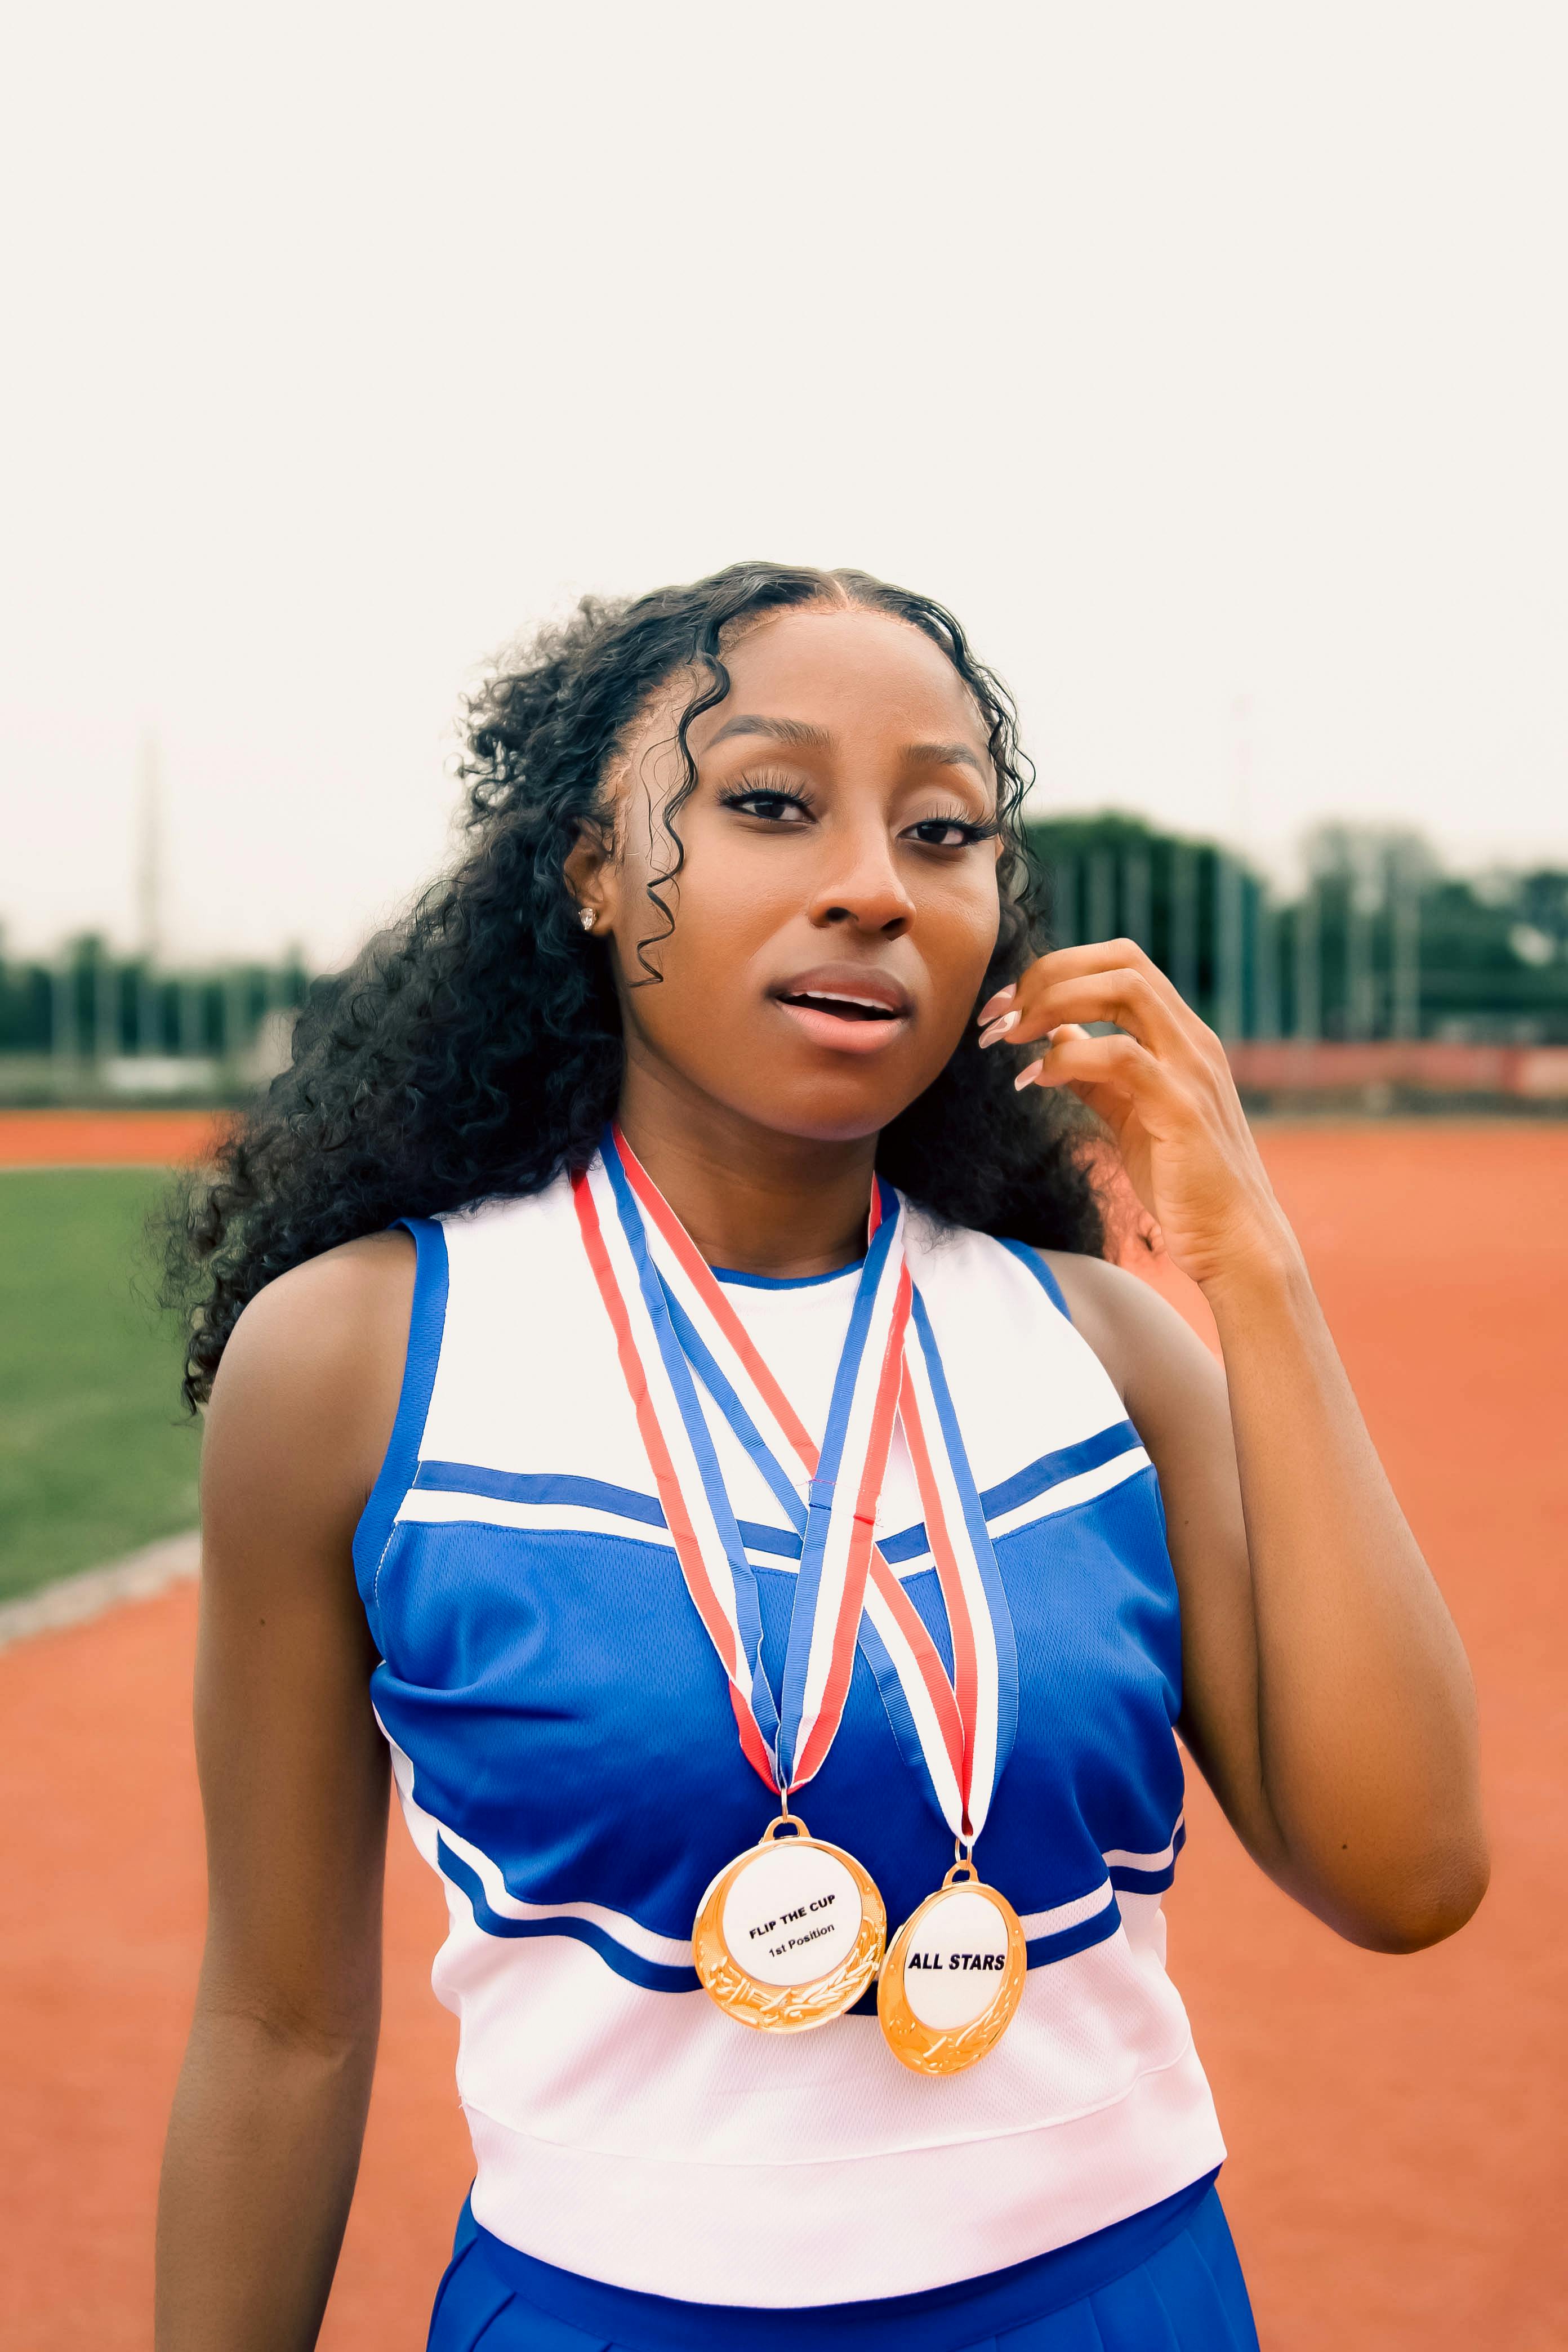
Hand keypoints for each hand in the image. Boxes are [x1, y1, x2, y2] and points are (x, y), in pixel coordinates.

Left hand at [978, 941, 1295, 1292]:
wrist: (1234, 1241)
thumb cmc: (1182, 1182)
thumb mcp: (1130, 1115)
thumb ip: (1098, 1075)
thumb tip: (1055, 1038)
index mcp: (1183, 1037)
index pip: (1123, 964)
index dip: (1059, 969)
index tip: (1007, 1002)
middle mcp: (1193, 1041)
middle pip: (1123, 962)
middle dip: (1050, 974)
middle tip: (997, 1013)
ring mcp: (1192, 1070)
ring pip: (1126, 990)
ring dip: (1054, 1003)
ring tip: (1009, 1037)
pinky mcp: (1182, 1108)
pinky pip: (1121, 1057)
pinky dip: (1067, 1058)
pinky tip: (1034, 1080)